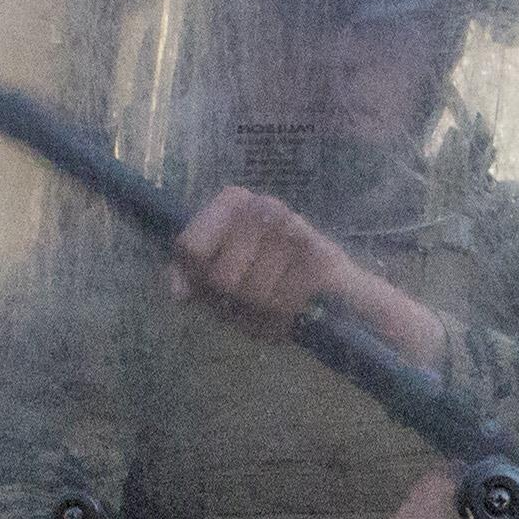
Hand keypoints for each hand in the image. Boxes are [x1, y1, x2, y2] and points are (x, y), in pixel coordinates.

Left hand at [167, 188, 449, 370]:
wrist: (341, 300)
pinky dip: (286, 315)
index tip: (210, 287)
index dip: (196, 278)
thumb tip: (176, 291)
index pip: (189, 247)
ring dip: (263, 312)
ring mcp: (290, 226)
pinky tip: (299, 305)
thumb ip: (197, 281)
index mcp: (233, 203)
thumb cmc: (275, 288)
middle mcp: (261, 205)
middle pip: (218, 275)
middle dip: (235, 302)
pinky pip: (280, 301)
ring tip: (279, 302)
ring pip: (251, 292)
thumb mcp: (227, 287)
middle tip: (255, 300)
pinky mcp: (316, 252)